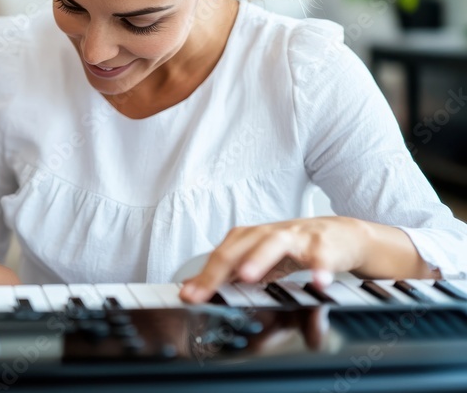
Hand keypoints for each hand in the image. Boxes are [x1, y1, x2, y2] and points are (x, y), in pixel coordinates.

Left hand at [179, 216, 368, 302]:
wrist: (341, 234)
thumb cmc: (294, 248)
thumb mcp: (258, 259)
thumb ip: (227, 273)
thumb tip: (191, 286)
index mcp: (249, 238)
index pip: (220, 256)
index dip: (202, 276)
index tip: (187, 296)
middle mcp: (267, 234)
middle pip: (238, 247)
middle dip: (219, 269)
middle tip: (203, 292)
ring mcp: (296, 237)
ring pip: (274, 244)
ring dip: (259, 258)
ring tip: (247, 276)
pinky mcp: (324, 245)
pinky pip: (321, 256)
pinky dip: (319, 268)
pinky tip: (318, 282)